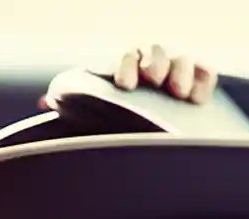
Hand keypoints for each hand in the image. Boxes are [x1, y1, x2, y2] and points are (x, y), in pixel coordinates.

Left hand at [38, 45, 218, 109]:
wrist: (142, 135)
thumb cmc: (112, 122)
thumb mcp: (89, 115)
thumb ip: (69, 106)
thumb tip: (42, 102)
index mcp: (123, 67)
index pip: (125, 58)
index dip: (125, 66)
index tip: (126, 85)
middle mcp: (151, 65)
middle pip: (154, 53)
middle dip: (154, 63)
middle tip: (155, 79)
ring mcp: (177, 72)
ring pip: (181, 59)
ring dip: (181, 70)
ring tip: (177, 92)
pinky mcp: (199, 83)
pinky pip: (206, 72)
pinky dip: (204, 80)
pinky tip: (199, 98)